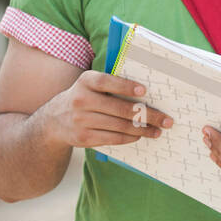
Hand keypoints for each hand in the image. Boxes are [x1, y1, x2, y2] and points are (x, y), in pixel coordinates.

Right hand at [47, 70, 174, 147]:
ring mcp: (81, 120)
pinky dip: (130, 137)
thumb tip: (147, 93)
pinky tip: (140, 136)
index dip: (125, 86)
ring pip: (119, 126)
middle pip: (120, 108)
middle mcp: (81, 100)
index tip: (144, 91)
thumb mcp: (90, 85)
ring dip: (142, 130)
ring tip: (157, 131)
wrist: (54, 120)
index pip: (105, 82)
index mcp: (86, 81)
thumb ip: (112, 85)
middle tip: (166, 120)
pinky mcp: (83, 137)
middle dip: (147, 115)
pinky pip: (113, 138)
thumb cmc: (85, 98)